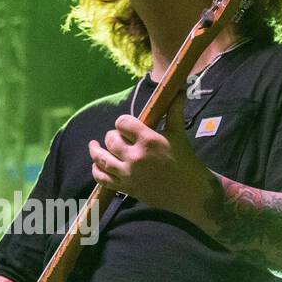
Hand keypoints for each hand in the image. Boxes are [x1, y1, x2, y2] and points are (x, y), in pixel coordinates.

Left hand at [88, 89, 211, 218]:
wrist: (188, 191)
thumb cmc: (185, 160)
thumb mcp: (179, 133)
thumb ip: (174, 110)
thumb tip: (179, 89)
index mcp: (148, 140)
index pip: (123, 122)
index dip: (122, 122)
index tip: (126, 125)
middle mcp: (135, 156)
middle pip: (111, 140)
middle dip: (112, 136)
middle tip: (117, 137)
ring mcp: (128, 173)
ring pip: (102, 159)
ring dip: (95, 151)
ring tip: (93, 146)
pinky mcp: (126, 187)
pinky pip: (103, 179)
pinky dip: (97, 171)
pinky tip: (96, 165)